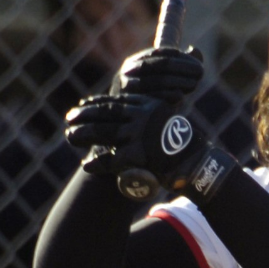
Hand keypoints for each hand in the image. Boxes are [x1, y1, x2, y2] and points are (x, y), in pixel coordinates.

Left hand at [65, 93, 210, 198]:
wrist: (199, 163)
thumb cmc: (184, 149)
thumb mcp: (168, 126)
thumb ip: (150, 122)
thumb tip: (137, 120)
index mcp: (149, 106)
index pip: (118, 102)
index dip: (97, 103)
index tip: (83, 104)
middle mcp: (143, 116)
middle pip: (106, 114)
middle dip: (85, 116)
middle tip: (69, 119)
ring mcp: (140, 134)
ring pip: (105, 133)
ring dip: (84, 135)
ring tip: (70, 138)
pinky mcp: (139, 154)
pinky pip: (112, 159)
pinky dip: (98, 163)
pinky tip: (87, 166)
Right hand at [109, 45, 203, 101]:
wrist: (132, 125)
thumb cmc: (152, 101)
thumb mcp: (165, 82)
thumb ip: (180, 66)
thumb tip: (195, 51)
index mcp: (137, 61)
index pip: (162, 52)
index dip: (182, 57)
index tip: (198, 64)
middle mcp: (129, 70)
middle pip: (162, 64)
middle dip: (183, 67)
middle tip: (200, 72)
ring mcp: (127, 86)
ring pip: (158, 80)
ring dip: (179, 81)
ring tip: (194, 84)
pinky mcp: (129, 103)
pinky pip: (153, 97)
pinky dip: (169, 95)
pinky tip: (181, 96)